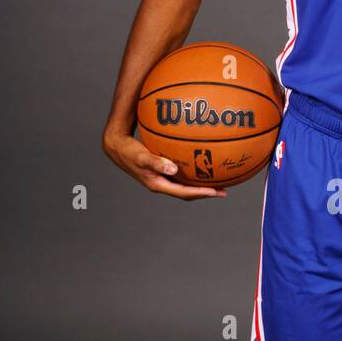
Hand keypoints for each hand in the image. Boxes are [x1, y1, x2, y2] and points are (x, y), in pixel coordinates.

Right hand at [102, 129, 226, 199]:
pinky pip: (182, 174)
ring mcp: (163, 178)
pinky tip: (201, 163)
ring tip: (219, 180)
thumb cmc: (128, 151)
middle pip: (188, 192)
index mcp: (158, 185)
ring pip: (186, 184)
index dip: (201, 193)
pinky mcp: (163, 170)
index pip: (184, 193)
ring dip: (201, 184)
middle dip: (206, 192)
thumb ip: (156, 162)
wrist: (117, 146)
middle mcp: (163, 184)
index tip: (216, 192)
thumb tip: (173, 168)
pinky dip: (193, 172)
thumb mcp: (141, 157)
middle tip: (224, 191)